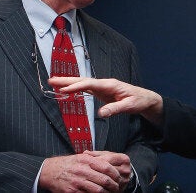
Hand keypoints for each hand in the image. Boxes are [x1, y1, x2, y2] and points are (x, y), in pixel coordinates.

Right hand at [39, 151, 129, 192]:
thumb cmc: (65, 164)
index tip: (119, 177)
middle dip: (113, 185)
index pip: (106, 167)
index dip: (115, 173)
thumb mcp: (79, 158)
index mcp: (86, 161)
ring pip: (98, 190)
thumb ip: (93, 159)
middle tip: (117, 188)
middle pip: (104, 180)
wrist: (49, 171)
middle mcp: (82, 171)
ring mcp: (78, 182)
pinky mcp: (73, 192)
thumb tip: (108, 162)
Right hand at [49, 77, 163, 123]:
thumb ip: (115, 109)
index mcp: (110, 85)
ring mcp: (102, 87)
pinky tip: (67, 90)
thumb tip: (101, 114)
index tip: (64, 90)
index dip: (76, 86)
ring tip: (53, 83)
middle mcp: (104, 83)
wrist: (144, 98)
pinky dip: (75, 88)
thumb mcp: (129, 106)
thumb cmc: (138, 101)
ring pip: (82, 83)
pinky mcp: (101, 92)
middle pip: (82, 80)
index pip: (90, 84)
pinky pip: (86, 89)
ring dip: (68, 83)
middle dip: (66, 80)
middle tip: (51, 80)